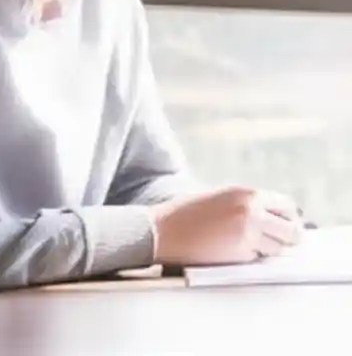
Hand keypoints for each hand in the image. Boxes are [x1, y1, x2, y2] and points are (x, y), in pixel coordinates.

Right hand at [151, 186, 302, 265]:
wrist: (160, 230)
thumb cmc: (184, 214)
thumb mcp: (220, 198)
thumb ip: (248, 205)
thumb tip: (273, 218)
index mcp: (247, 193)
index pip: (287, 206)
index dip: (288, 218)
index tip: (283, 226)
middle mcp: (252, 211)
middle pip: (292, 231)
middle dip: (287, 238)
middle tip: (276, 242)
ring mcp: (248, 234)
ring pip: (278, 248)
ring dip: (268, 250)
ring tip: (246, 246)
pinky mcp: (240, 254)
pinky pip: (258, 259)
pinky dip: (251, 258)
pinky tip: (231, 251)